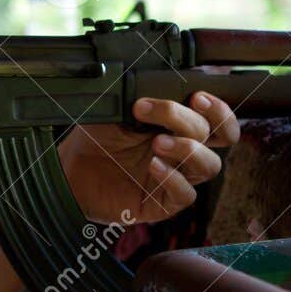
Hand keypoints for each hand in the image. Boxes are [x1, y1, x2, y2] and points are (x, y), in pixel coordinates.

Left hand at [57, 93, 238, 224]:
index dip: (219, 109)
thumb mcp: (120, 111)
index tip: (197, 96)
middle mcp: (185, 152)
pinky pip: (186, 194)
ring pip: (209, 166)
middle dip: (190, 121)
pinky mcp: (164, 204)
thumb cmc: (98, 139)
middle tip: (163, 113)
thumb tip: (161, 87)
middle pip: (218, 138)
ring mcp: (177, 178)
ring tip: (157, 142)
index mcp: (181, 127)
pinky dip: (173, 178)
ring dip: (188, 149)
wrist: (71, 169)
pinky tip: (154, 166)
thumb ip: (146, 98)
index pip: (219, 120)